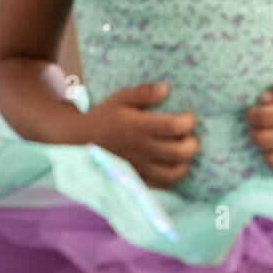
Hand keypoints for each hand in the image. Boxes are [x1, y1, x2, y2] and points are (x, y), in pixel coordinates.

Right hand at [80, 82, 198, 188]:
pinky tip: (170, 164)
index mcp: (138, 127)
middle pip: (179, 152)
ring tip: (181, 151)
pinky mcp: (136, 178)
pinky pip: (161, 185)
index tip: (189, 116)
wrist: (80, 141)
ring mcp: (140, 167)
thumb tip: (166, 88)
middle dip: (192, 143)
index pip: (173, 126)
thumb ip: (143, 93)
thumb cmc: (104, 116)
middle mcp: (141, 149)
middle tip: (189, 135)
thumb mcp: (120, 98)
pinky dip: (171, 176)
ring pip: (173, 173)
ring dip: (184, 162)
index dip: (188, 121)